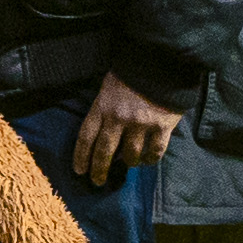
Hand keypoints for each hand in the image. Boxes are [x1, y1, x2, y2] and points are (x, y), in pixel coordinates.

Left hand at [70, 73, 186, 186]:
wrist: (162, 61)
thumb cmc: (132, 73)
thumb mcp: (109, 87)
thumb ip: (104, 109)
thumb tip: (105, 136)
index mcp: (102, 106)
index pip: (86, 137)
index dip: (81, 156)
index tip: (79, 170)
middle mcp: (119, 118)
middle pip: (104, 151)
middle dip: (98, 169)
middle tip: (97, 181)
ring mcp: (141, 124)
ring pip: (130, 155)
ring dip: (128, 162)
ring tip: (129, 163)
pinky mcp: (162, 127)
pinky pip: (155, 152)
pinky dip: (150, 159)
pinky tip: (147, 160)